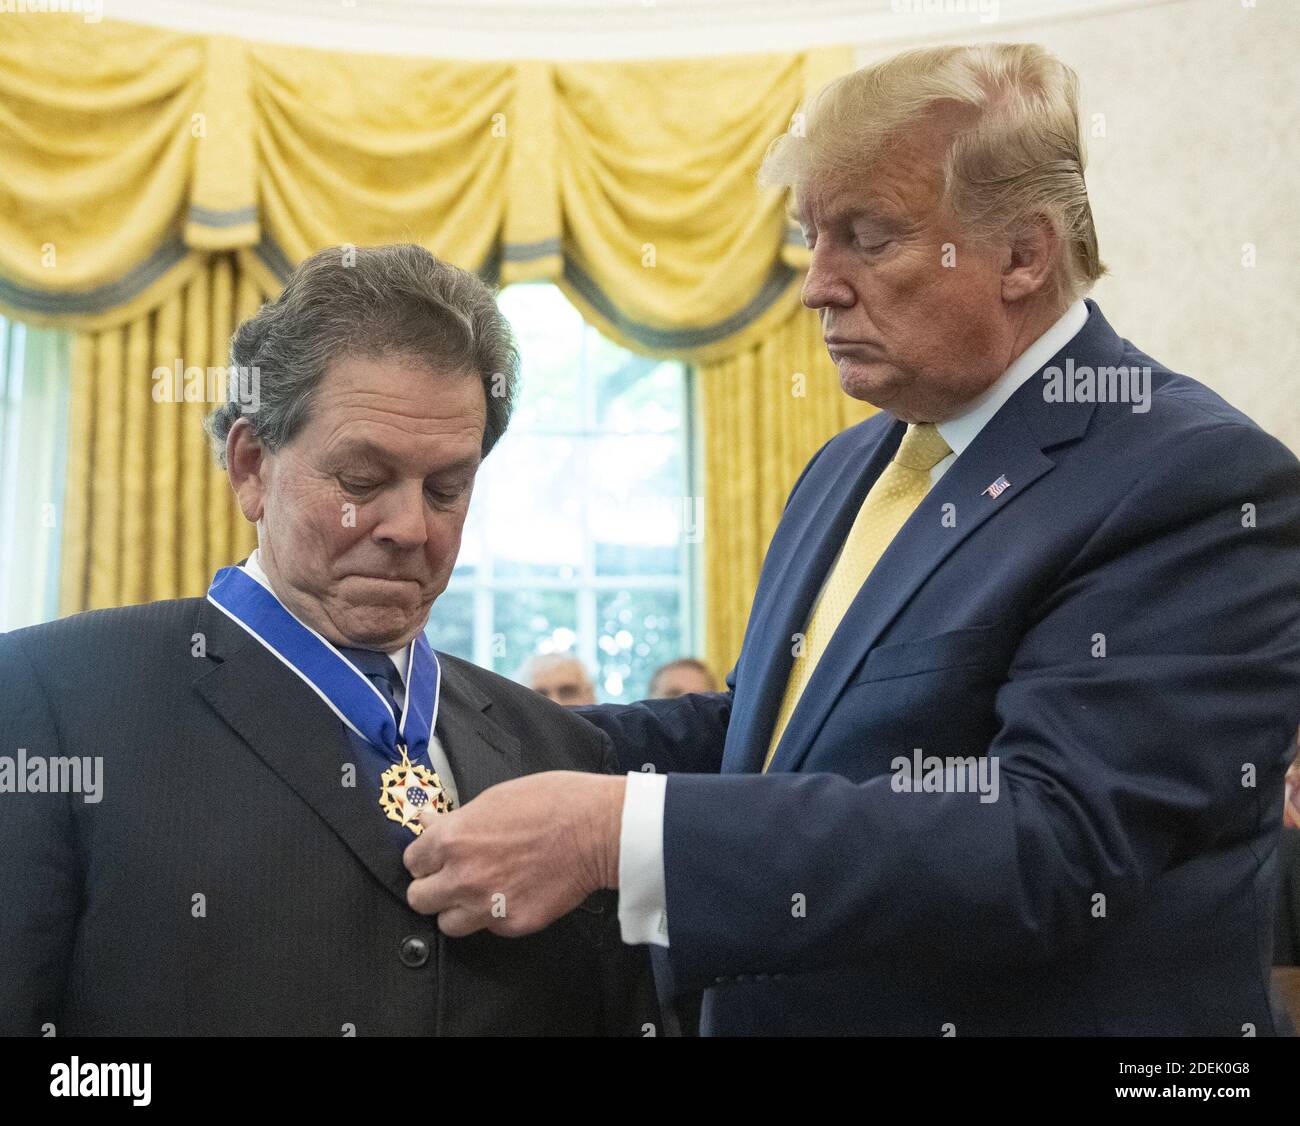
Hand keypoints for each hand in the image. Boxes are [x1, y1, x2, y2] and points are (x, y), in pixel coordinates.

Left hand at [404, 771, 625, 937]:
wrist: (597, 829)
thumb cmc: (553, 802)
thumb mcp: (496, 797)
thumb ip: (457, 818)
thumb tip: (428, 822)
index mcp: (453, 838)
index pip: (412, 861)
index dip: (425, 859)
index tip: (435, 859)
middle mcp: (463, 876)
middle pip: (419, 899)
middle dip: (432, 888)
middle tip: (450, 878)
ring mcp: (487, 904)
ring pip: (448, 923)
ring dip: (458, 910)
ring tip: (479, 893)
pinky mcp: (514, 923)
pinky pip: (490, 927)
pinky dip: (496, 915)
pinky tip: (512, 894)